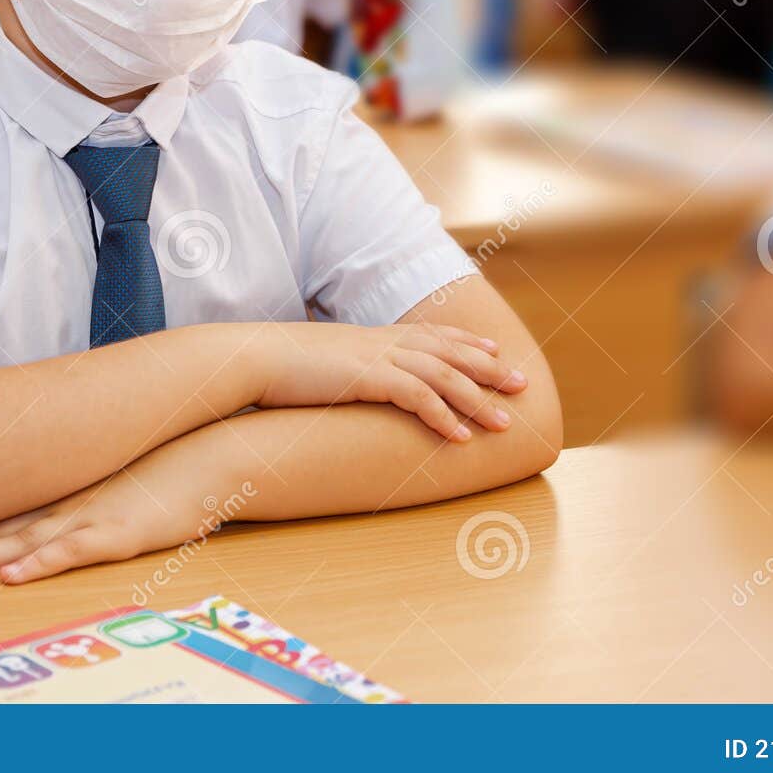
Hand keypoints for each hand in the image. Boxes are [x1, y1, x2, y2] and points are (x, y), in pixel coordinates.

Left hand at [0, 445, 216, 583]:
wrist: (213, 453)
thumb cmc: (169, 470)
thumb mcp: (119, 482)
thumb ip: (86, 495)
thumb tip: (56, 509)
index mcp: (64, 497)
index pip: (0, 518)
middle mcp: (68, 506)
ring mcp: (91, 517)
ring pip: (24, 541)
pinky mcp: (120, 532)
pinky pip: (73, 550)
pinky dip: (41, 563)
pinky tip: (13, 575)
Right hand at [256, 321, 527, 441]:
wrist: (250, 357)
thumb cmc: (275, 365)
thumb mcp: (319, 363)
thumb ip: (342, 368)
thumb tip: (348, 381)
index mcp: (372, 337)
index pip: (431, 335)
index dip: (465, 343)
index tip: (494, 351)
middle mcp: (382, 342)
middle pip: (449, 352)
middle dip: (490, 369)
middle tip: (522, 384)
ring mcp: (377, 358)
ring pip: (444, 376)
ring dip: (479, 401)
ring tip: (507, 423)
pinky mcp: (368, 378)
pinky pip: (418, 398)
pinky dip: (445, 417)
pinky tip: (463, 437)